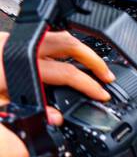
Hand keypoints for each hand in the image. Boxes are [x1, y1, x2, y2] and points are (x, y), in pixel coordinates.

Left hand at [0, 31, 114, 124]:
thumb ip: (27, 113)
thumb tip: (56, 119)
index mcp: (17, 67)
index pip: (65, 72)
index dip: (89, 84)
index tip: (102, 94)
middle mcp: (18, 49)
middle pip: (69, 44)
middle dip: (94, 60)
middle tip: (107, 75)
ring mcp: (14, 41)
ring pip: (58, 37)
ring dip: (80, 51)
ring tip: (92, 66)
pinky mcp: (9, 40)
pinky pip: (44, 39)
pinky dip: (61, 49)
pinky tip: (65, 61)